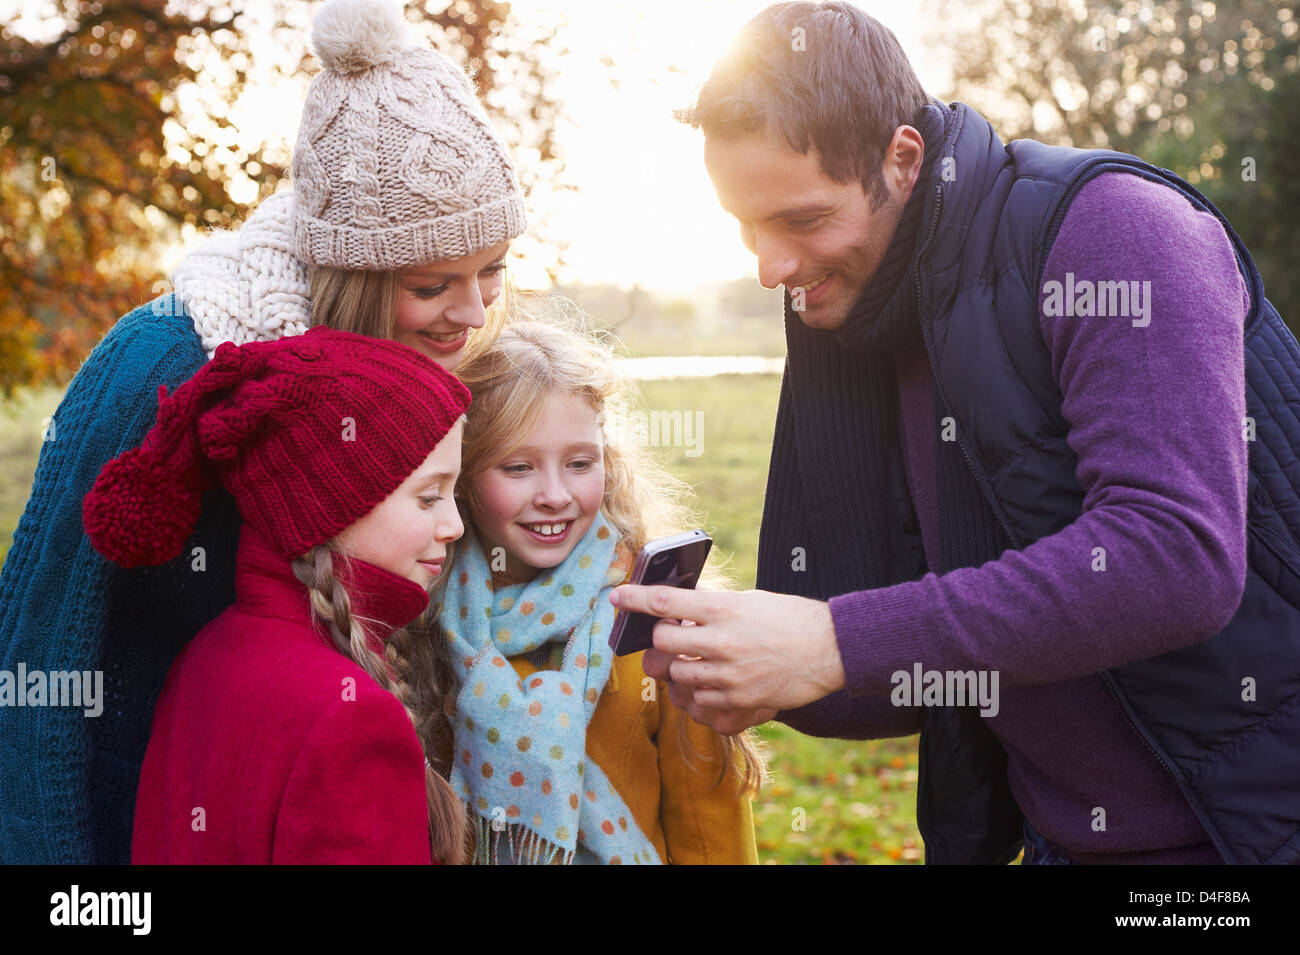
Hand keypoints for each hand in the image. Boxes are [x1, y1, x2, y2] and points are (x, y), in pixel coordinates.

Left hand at [613, 585, 844, 731]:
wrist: (831, 650)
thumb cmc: (789, 619)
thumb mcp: (748, 601)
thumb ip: (710, 609)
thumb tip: (672, 614)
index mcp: (724, 609)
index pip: (665, 602)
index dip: (635, 599)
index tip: (618, 597)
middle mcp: (723, 643)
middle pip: (661, 646)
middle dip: (659, 643)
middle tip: (669, 641)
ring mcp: (730, 678)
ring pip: (676, 680)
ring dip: (679, 673)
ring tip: (697, 664)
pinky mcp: (740, 705)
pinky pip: (699, 710)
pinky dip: (700, 701)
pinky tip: (713, 689)